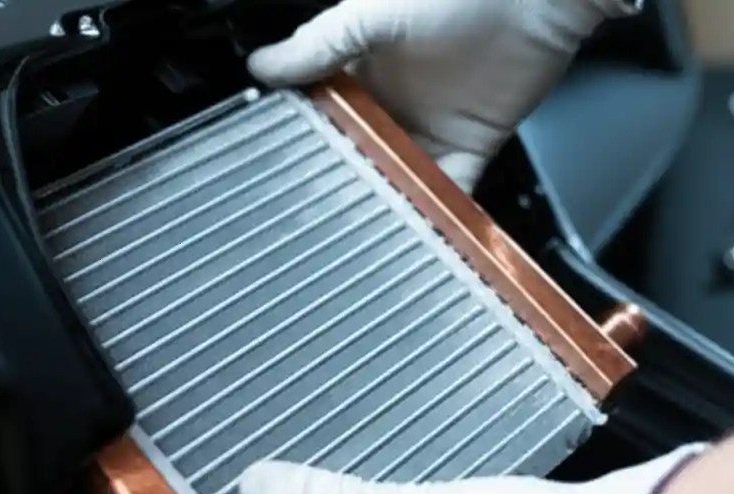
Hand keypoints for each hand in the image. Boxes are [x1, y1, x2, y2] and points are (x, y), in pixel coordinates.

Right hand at [246, 0, 640, 191]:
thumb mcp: (371, 12)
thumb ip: (319, 45)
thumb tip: (262, 66)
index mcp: (360, 68)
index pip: (322, 113)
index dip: (306, 140)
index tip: (284, 168)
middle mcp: (393, 102)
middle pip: (360, 154)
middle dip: (345, 181)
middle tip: (321, 212)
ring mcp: (431, 128)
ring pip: (401, 177)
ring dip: (389, 202)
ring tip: (364, 232)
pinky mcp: (471, 147)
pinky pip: (452, 190)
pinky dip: (441, 213)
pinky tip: (422, 229)